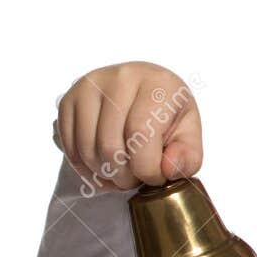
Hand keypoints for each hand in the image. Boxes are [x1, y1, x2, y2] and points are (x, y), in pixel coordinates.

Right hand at [52, 62, 202, 191]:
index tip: (156, 176)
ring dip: (105, 175)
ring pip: (88, 151)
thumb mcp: (188, 133)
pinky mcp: (68, 100)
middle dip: (124, 177)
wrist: (142, 90)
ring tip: (122, 173)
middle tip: (136, 178)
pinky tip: (104, 167)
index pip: (141, 136)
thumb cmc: (167, 112)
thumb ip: (187, 157)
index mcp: (157, 82)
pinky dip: (86, 169)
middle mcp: (121, 77)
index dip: (147, 170)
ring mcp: (90, 86)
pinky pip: (70, 148)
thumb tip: (167, 170)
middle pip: (110, 147)